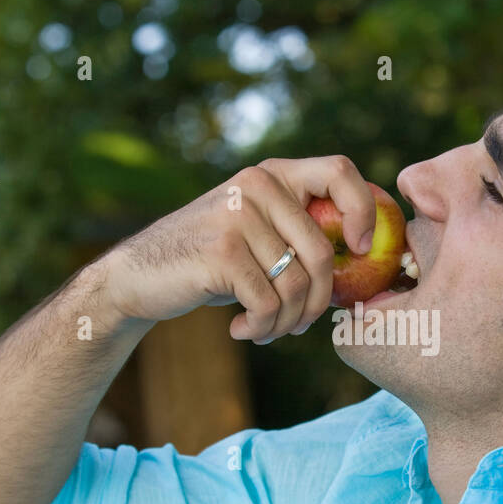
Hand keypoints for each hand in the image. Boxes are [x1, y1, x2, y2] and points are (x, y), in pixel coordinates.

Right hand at [99, 155, 376, 341]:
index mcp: (274, 174)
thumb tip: (365, 256)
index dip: (363, 211)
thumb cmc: (211, 263)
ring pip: (297, 286)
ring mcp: (239, 215)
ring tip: (266, 331)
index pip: (340, 171)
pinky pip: (269, 304)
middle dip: (317, 303)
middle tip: (297, 325)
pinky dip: (263, 329)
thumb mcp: (257, 233)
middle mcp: (258, 185)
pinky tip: (243, 331)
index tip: (359, 250)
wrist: (136, 277)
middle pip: (322, 254)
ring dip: (287, 323)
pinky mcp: (223, 251)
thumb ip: (300, 231)